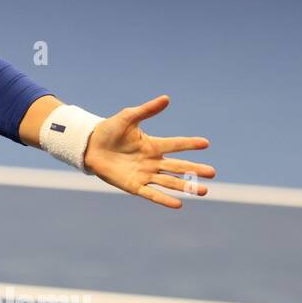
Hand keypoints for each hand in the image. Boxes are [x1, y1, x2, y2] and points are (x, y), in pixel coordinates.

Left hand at [83, 95, 215, 208]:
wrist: (88, 146)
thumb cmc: (108, 130)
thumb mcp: (128, 117)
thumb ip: (147, 110)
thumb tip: (167, 98)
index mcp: (153, 145)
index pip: (175, 144)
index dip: (189, 144)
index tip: (206, 143)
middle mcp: (152, 161)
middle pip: (178, 166)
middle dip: (195, 170)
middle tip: (212, 173)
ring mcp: (144, 174)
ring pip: (169, 182)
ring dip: (186, 186)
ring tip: (204, 191)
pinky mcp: (133, 185)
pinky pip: (151, 194)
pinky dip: (164, 199)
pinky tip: (179, 204)